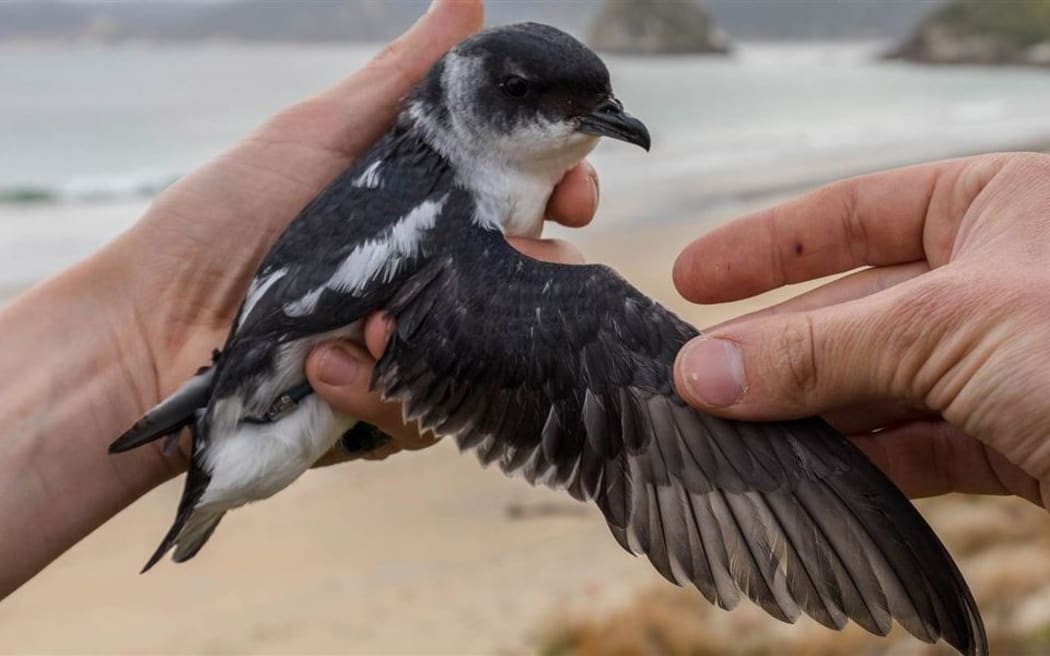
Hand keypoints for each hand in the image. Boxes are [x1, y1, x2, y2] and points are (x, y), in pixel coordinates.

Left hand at [113, 0, 597, 463]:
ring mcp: (413, 349)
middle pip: (529, 283)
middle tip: (519, 264)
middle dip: (539, 277)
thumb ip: (399, 82)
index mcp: (428, 211)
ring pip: (488, 359)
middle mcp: (432, 279)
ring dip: (440, 338)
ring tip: (371, 325)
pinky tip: (326, 369)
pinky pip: (425, 416)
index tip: (574, 193)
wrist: (151, 328)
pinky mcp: (384, 411)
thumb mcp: (316, 137)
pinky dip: (379, 392)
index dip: (562, 193)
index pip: (527, 201)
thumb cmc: (225, 219)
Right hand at [671, 153, 1049, 506]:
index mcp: (993, 207)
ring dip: (809, 412)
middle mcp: (993, 279)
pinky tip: (802, 471)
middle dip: (774, 346)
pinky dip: (861, 461)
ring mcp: (1001, 364)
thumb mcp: (947, 327)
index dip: (764, 247)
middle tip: (697, 379)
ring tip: (731, 431)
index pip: (851, 213)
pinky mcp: (1014, 440)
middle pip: (853, 309)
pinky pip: (915, 444)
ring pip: (878, 383)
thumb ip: (819, 351)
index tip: (693, 277)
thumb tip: (705, 373)